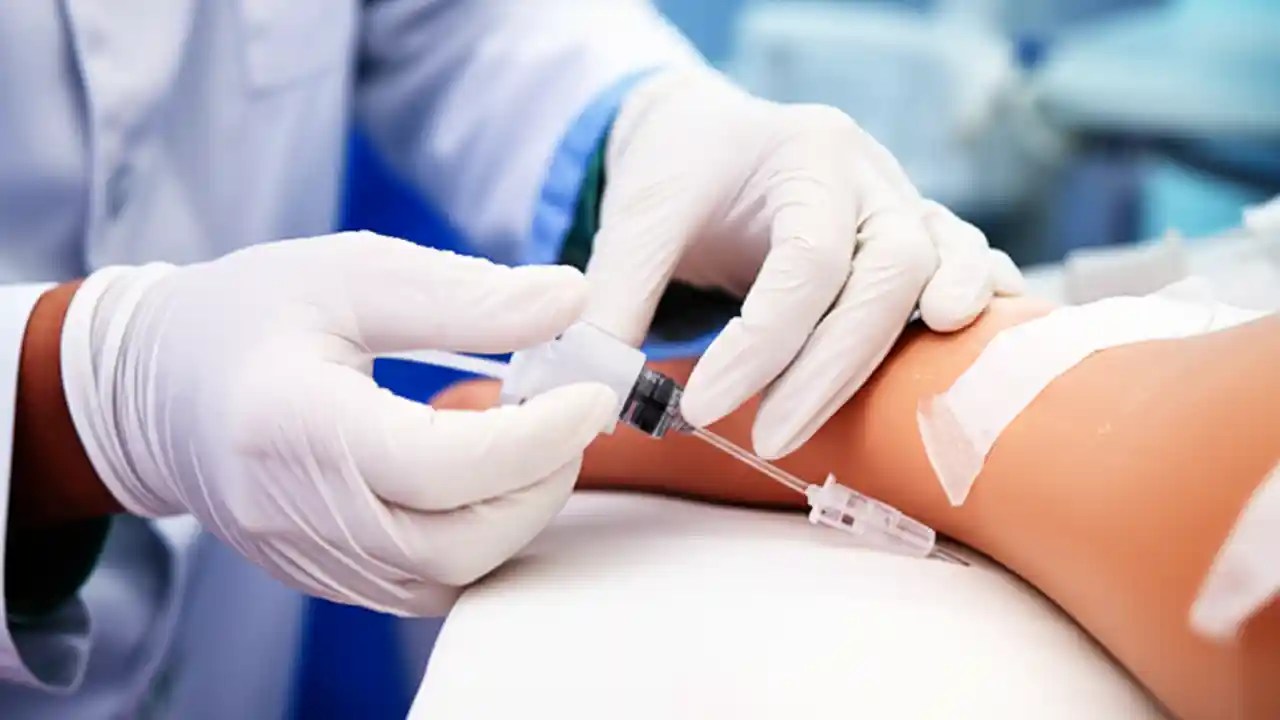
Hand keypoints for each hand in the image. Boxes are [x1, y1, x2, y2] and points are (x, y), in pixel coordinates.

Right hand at [60, 232, 616, 614]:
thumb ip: (464, 294)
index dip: (534, 437)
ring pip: (446, 577)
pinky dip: (479, 537)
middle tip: (572, 418)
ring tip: (534, 441)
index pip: (437, 464)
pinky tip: (489, 478)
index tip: (590, 393)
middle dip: (541, 483)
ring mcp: (304, 557)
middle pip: (453, 543)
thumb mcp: (350, 273)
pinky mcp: (322, 576)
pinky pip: (424, 583)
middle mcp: (290, 511)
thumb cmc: (250, 315)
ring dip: (517, 514)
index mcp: (286, 422)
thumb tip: (571, 301)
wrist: (157, 387)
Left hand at [583, 69, 1022, 458]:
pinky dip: (978, 301)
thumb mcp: (637, 218)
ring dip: (915, 340)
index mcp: (806, 154)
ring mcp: (903, 202)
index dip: (762, 346)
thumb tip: (603, 397)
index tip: (699, 408)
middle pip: (890, 270)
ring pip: (943, 266)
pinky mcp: (916, 235)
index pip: (805, 261)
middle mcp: (870, 175)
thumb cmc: (681, 171)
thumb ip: (617, 300)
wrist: (715, 134)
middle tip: (768, 438)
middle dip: (832, 367)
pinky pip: (971, 261)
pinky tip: (959, 343)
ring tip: (894, 409)